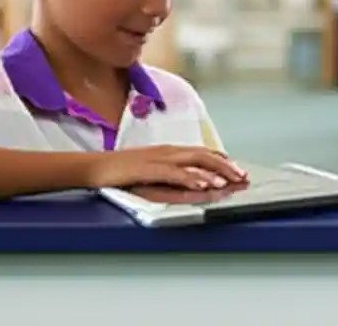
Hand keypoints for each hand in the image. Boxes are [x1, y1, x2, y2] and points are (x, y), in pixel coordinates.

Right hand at [86, 145, 248, 190]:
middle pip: (204, 155)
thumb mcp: (152, 173)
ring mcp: (159, 159)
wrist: (95, 167)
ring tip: (230, 182)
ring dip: (214, 172)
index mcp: (171, 152)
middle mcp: (169, 152)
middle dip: (226, 166)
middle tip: (243, 177)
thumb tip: (194, 184)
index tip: (240, 170)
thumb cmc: (122, 172)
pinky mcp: (147, 168)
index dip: (223, 161)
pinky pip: (174, 173)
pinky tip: (202, 185)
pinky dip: (190, 178)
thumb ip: (173, 177)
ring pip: (193, 162)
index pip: (203, 153)